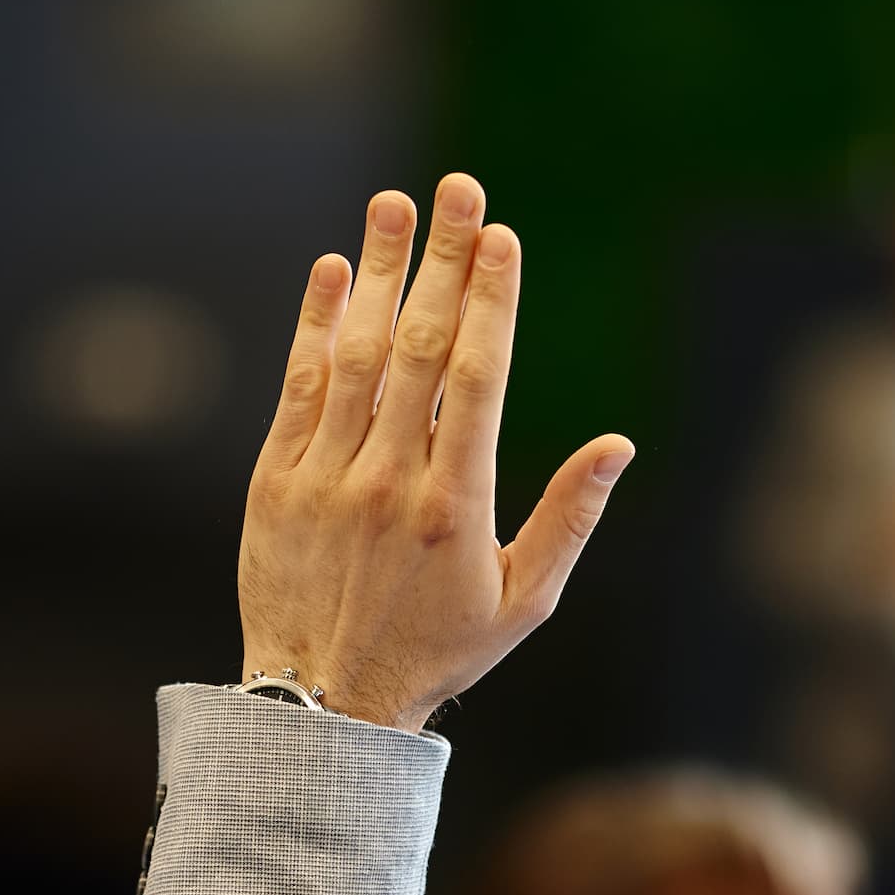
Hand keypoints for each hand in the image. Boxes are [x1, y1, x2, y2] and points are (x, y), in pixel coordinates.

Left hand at [239, 173, 631, 732]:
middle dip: (442, 260)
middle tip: (458, 188)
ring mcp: (326, 480)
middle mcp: (388, 482)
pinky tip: (333, 273)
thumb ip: (569, 518)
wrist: (322, 706)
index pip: (478, 379)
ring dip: (377, 272)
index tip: (501, 238)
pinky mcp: (274, 485)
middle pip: (420, 348)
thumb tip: (619, 445)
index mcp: (454, 506)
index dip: (490, 301)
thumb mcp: (521, 602)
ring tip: (394, 205)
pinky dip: (314, 328)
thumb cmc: (434, 653)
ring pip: (356, 356)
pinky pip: (298, 390)